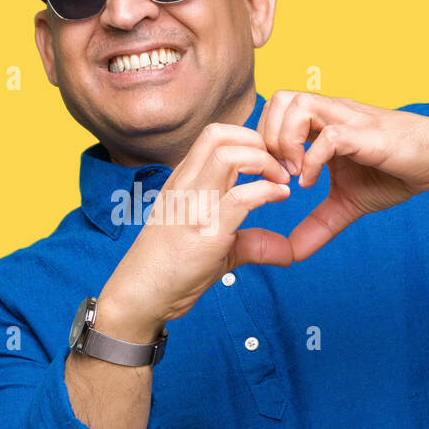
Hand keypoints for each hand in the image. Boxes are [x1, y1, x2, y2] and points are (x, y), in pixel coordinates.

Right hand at [97, 123, 293, 340]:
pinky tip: (281, 196)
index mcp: (183, 180)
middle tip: (279, 166)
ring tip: (280, 180)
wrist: (140, 295)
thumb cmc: (170, 269)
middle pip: (220, 134)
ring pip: (229, 156)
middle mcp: (185, 185)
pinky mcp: (205, 232)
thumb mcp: (215, 246)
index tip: (270, 162)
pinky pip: (240, 198)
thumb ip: (251, 242)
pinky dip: (268, 191)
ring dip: (263, 161)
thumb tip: (287, 252)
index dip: (249, 139)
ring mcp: (193, 206)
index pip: (215, 136)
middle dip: (258, 141)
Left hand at [257, 90, 428, 260]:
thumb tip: (292, 254)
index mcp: (321, 124)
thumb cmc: (394, 173)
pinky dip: (312, 160)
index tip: (269, 175)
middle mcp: (331, 114)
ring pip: (298, 105)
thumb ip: (318, 225)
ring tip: (293, 175)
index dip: (262, 141)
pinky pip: (330, 136)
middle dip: (267, 137)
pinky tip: (312, 184)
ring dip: (286, 142)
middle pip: (278, 98)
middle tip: (277, 173)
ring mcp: (349, 120)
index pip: (273, 111)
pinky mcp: (368, 134)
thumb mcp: (347, 203)